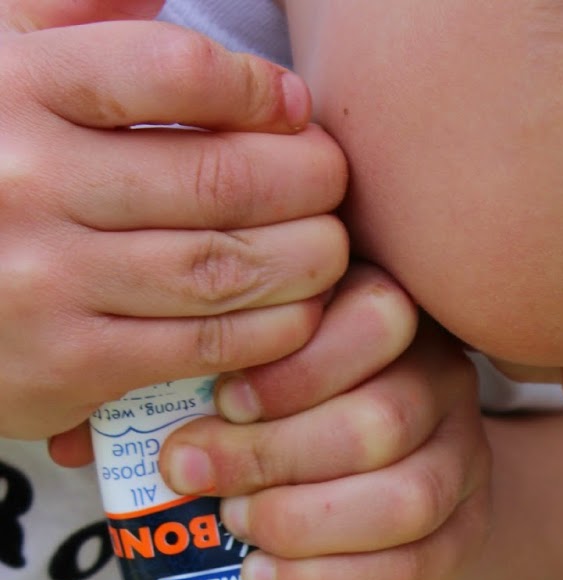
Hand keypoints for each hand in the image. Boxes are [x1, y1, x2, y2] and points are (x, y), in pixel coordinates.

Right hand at [0, 0, 348, 444]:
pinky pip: (199, 344)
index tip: (293, 108)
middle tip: (333, 183)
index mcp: (21, 88)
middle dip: (303, 180)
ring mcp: (50, 278)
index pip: (170, 71)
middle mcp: (33, 180)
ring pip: (219, 267)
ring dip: (301, 261)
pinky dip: (267, 331)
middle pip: (215, 179)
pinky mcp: (71, 363)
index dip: (254, 90)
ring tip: (331, 249)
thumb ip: (72, 16)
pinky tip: (297, 313)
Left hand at [156, 267, 492, 579]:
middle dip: (275, 455)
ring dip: (306, 522)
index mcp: (393, 311)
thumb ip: (194, 375)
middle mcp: (442, 379)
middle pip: (382, 418)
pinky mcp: (467, 531)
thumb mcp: (250, 371)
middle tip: (194, 474)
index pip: (374, 321)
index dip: (294, 367)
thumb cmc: (282, 412)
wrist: (370, 485)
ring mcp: (464, 458)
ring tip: (237, 528)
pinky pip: (416, 565)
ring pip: (408, 498)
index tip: (221, 399)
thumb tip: (89, 438)